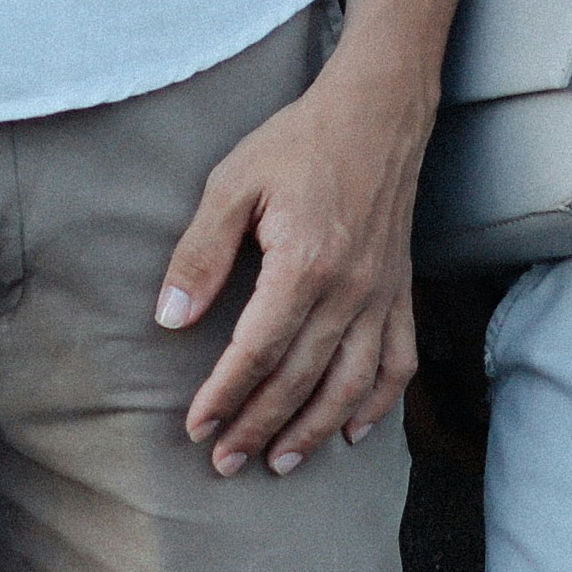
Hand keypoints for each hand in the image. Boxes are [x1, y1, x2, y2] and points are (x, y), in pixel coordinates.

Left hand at [157, 53, 431, 474]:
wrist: (377, 109)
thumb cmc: (298, 141)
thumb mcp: (233, 183)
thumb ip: (200, 254)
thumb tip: (171, 320)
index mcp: (304, 263)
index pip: (259, 350)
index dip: (225, 395)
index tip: (197, 427)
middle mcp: (350, 288)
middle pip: (301, 378)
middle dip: (259, 426)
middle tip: (224, 462)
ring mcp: (382, 292)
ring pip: (351, 383)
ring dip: (315, 430)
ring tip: (281, 463)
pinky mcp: (401, 288)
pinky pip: (398, 359)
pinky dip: (381, 402)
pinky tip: (355, 430)